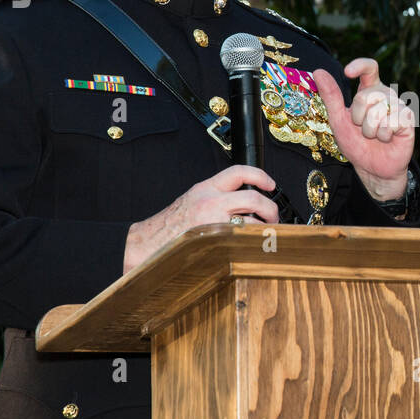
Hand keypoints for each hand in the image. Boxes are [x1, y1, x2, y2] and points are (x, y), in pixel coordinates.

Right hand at [123, 165, 276, 273]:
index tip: (271, 184)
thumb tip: (243, 201)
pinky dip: (250, 242)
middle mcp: (211, 201)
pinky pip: (240, 239)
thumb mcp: (192, 199)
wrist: (146, 243)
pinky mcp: (214, 240)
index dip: (260, 176)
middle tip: (273, 217)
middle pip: (253, 198)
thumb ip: (216, 196)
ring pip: (251, 221)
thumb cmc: (169, 225)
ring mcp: (213, 221)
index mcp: (206, 188)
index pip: (239, 172)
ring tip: (264, 234)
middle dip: (270, 208)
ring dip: (263, 229)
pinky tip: (252, 245)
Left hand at [313, 59, 414, 200]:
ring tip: (375, 136)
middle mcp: (386, 95)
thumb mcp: (338, 120)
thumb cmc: (356, 144)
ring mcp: (398, 106)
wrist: (372, 168)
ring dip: (370, 130)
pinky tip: (387, 139)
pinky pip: (391, 122)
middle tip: (362, 129)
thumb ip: (331, 96)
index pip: (370, 68)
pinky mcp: (408, 119)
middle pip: (366, 96)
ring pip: (378, 111)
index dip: (360, 65)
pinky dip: (383, 135)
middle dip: (358, 118)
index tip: (347, 72)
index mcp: (369, 90)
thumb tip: (319, 72)